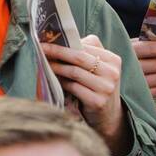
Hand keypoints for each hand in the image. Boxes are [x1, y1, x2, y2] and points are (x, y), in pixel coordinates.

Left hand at [42, 34, 125, 150]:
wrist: (109, 116)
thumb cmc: (98, 87)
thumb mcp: (99, 69)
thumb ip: (86, 53)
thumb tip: (59, 41)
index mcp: (113, 60)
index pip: (87, 46)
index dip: (66, 42)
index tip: (48, 39)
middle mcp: (112, 73)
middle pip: (79, 57)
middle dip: (58, 51)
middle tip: (41, 48)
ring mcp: (106, 88)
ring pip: (74, 72)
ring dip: (56, 67)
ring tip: (45, 63)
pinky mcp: (98, 102)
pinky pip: (74, 88)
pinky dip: (61, 82)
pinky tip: (54, 80)